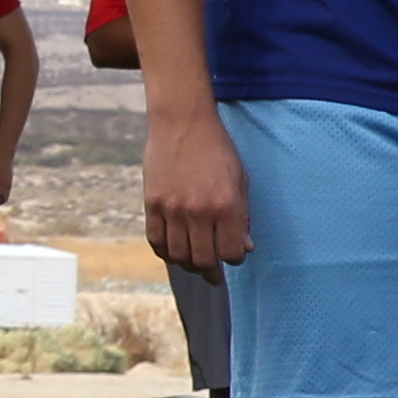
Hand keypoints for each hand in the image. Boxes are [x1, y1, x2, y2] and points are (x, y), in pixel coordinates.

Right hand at [144, 105, 248, 273]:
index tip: (234, 255)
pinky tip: (174, 251)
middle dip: (211, 272)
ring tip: (194, 263)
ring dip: (188, 264)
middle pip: (203, 260)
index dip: (235, 258)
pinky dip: (165, 252)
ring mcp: (172, 209)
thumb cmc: (216, 149)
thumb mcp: (240, 180)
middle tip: (214, 274)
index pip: (230, 252)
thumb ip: (243, 216)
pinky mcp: (152, 203)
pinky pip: (156, 241)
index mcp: (225, 205)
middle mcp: (198, 211)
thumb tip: (245, 247)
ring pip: (178, 255)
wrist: (182, 122)